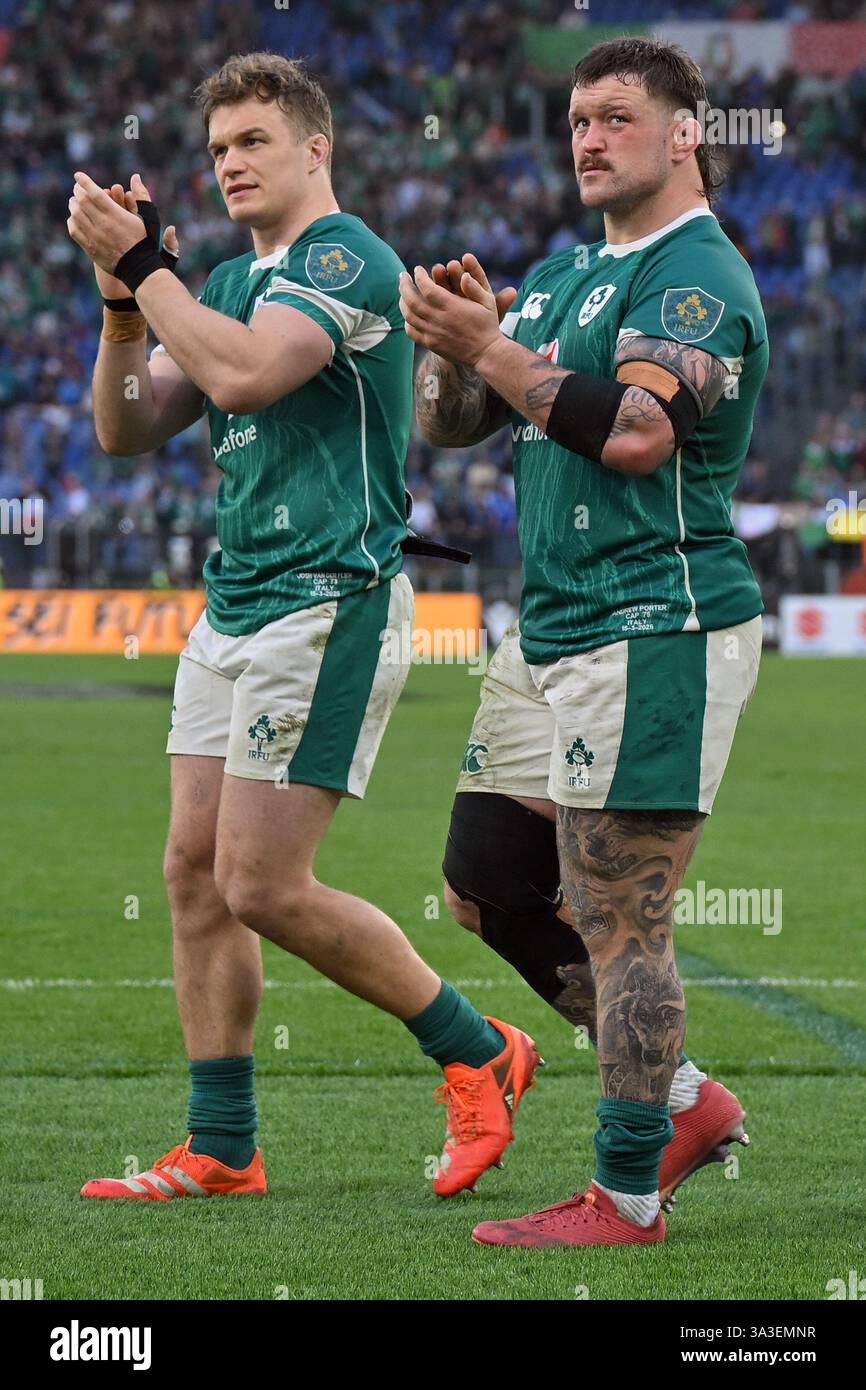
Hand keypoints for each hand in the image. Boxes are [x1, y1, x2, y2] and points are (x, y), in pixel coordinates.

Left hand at [67, 170, 176, 279]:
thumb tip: (136, 177)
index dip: (84, 181)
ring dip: (73, 205)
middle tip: (77, 188)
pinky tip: (74, 218)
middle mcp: (103, 224)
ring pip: (76, 214)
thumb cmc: (143, 241)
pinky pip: (74, 230)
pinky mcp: (90, 248)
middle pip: (82, 201)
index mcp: (116, 215)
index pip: (94, 192)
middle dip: (77, 191)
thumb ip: (141, 196)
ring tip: (75, 201)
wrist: (139, 267)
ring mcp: (95, 237)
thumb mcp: (147, 217)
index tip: (78, 175)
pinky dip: (72, 221)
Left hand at [399, 256, 516, 366]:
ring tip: (402, 292)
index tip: (418, 269)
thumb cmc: (488, 325)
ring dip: (402, 301)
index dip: (419, 276)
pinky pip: (411, 332)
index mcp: (452, 307)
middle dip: (405, 285)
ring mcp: (433, 333)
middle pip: (412, 300)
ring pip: (409, 315)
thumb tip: (464, 274)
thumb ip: (475, 287)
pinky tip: (408, 312)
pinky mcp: (431, 344)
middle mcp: (439, 320)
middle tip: (403, 275)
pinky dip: (406, 320)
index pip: (427, 288)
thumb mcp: (488, 302)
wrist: (486, 354)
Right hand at [431, 253, 516, 323]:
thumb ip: (502, 304)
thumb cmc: (484, 330)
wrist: (466, 347)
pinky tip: (424, 286)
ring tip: (438, 270)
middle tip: (451, 265)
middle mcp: (462, 289)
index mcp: (478, 289)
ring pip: (444, 283)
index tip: (467, 258)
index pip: (476, 274)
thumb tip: (513, 292)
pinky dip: (430, 290)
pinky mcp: (437, 303)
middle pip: (458, 276)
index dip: (472, 267)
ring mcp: (448, 295)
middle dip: (455, 271)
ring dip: (441, 276)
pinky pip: (433, 295)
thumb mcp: (494, 316)